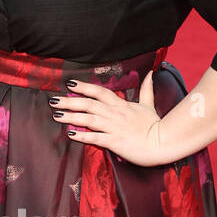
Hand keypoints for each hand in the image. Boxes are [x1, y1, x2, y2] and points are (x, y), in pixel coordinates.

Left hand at [49, 73, 166, 167]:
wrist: (163, 142)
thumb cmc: (155, 125)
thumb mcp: (149, 105)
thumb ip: (147, 89)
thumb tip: (151, 73)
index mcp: (121, 104)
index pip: (99, 92)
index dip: (84, 86)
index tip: (69, 83)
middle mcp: (115, 114)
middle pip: (88, 104)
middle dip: (69, 101)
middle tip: (53, 100)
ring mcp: (114, 127)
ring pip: (89, 119)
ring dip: (71, 116)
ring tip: (56, 115)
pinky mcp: (115, 142)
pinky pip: (96, 138)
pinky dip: (83, 136)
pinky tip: (71, 134)